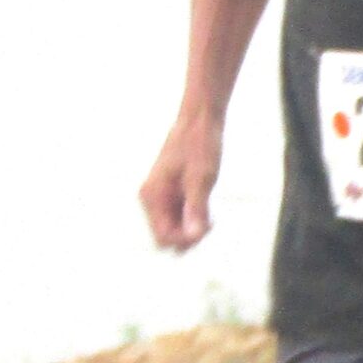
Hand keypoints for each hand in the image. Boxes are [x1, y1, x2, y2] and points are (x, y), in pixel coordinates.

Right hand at [141, 110, 222, 251]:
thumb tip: (193, 236)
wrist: (198, 121)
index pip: (162, 237)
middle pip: (166, 236)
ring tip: (210, 215)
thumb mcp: (202, 178)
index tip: (207, 226)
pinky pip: (179, 217)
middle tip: (210, 221)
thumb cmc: (200, 146)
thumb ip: (197, 208)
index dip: (185, 240)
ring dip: (192, 228)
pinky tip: (207, 210)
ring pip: (173, 228)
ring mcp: (160, 197)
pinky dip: (193, 218)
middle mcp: (151, 199)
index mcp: (153, 196)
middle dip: (188, 236)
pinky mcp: (170, 193)